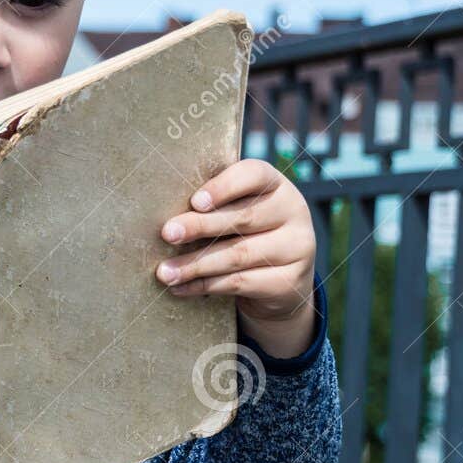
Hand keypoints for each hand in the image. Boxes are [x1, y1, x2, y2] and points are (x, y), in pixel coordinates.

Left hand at [153, 158, 316, 359]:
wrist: (281, 282)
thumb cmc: (245, 235)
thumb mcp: (235, 213)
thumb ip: (211, 207)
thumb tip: (165, 217)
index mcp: (276, 185)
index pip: (254, 175)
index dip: (224, 187)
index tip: (195, 201)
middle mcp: (294, 211)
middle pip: (242, 217)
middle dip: (199, 226)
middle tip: (167, 234)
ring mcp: (298, 247)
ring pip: (238, 255)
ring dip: (195, 264)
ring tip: (164, 272)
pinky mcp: (291, 281)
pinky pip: (241, 283)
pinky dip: (205, 286)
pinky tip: (180, 288)